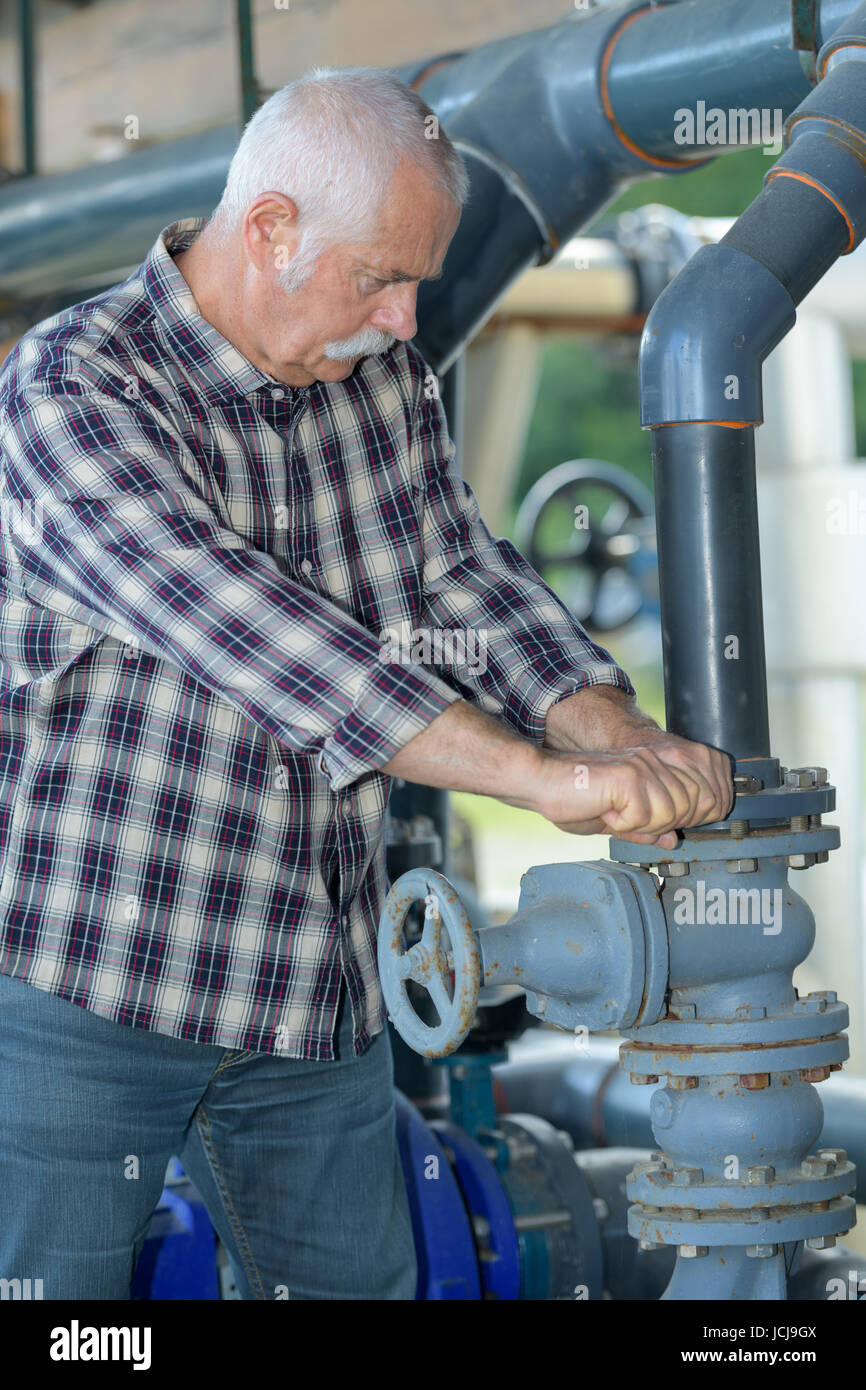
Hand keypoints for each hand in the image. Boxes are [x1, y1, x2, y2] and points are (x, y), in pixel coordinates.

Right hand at [527, 744, 732, 847]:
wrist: (540, 782)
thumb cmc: (571, 800)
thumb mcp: (616, 821)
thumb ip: (647, 828)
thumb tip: (672, 840)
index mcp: (655, 767)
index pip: (698, 798)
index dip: (677, 821)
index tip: (643, 825)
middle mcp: (654, 762)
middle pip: (689, 808)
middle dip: (659, 825)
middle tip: (625, 820)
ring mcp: (643, 766)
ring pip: (671, 813)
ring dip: (641, 825)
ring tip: (614, 814)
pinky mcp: (629, 776)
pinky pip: (646, 816)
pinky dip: (624, 824)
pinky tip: (605, 811)